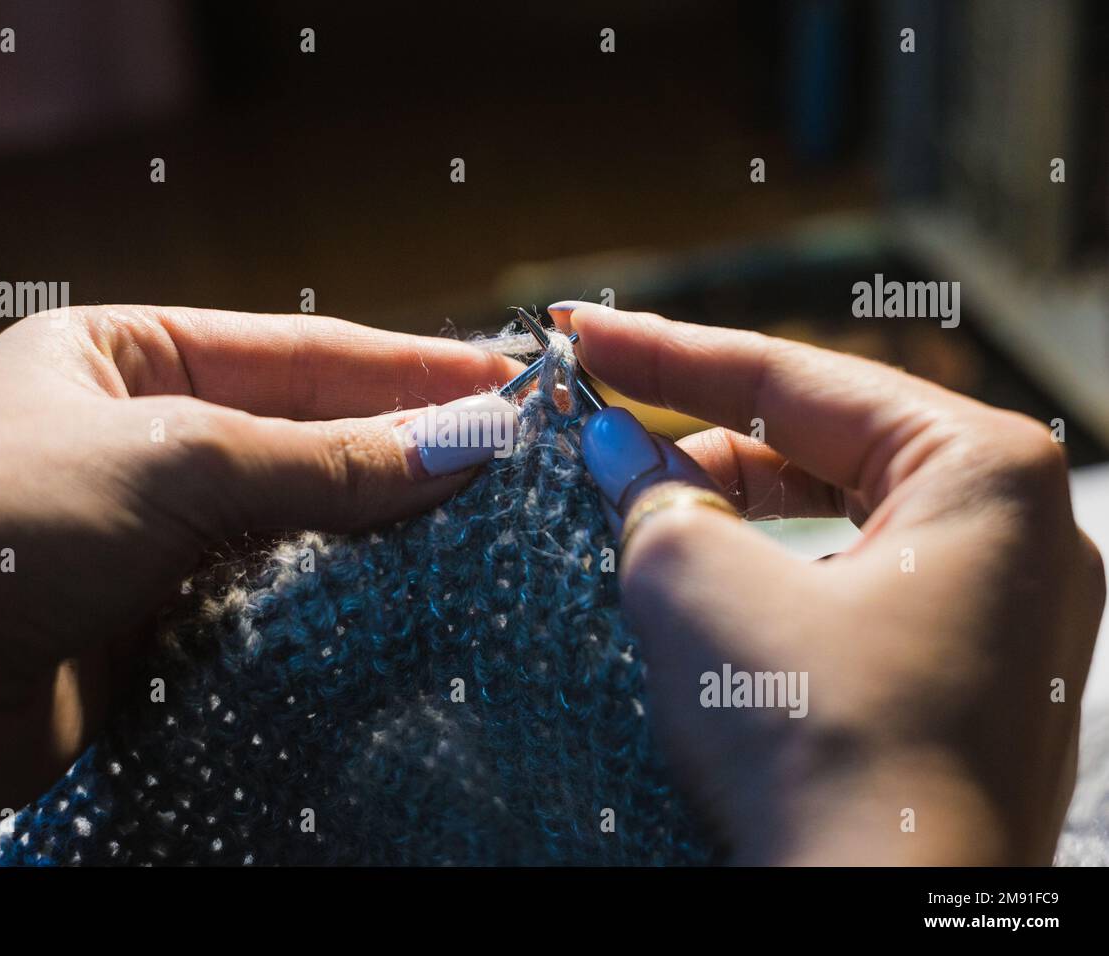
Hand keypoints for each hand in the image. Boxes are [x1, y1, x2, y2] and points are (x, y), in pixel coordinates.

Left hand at [0, 305, 519, 862]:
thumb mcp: (171, 458)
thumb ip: (321, 460)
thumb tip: (459, 445)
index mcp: (124, 357)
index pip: (296, 352)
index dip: (407, 365)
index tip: (506, 377)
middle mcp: (141, 441)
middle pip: (304, 437)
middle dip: (406, 446)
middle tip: (518, 453)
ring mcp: (152, 539)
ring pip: (297, 526)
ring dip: (384, 531)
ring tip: (489, 524)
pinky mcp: (159, 628)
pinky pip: (272, 603)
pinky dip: (339, 603)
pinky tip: (411, 598)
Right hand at [549, 301, 1104, 864]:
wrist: (882, 925)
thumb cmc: (819, 746)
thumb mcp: (696, 582)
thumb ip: (649, 489)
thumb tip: (611, 449)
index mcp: (984, 470)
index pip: (793, 377)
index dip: (665, 353)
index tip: (580, 335)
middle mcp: (1020, 531)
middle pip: (821, 442)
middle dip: (698, 432)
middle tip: (596, 428)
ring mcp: (1003, 613)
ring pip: (837, 518)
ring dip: (729, 506)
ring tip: (634, 506)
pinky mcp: (968, 678)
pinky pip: (855, 587)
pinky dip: (773, 571)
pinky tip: (700, 581)